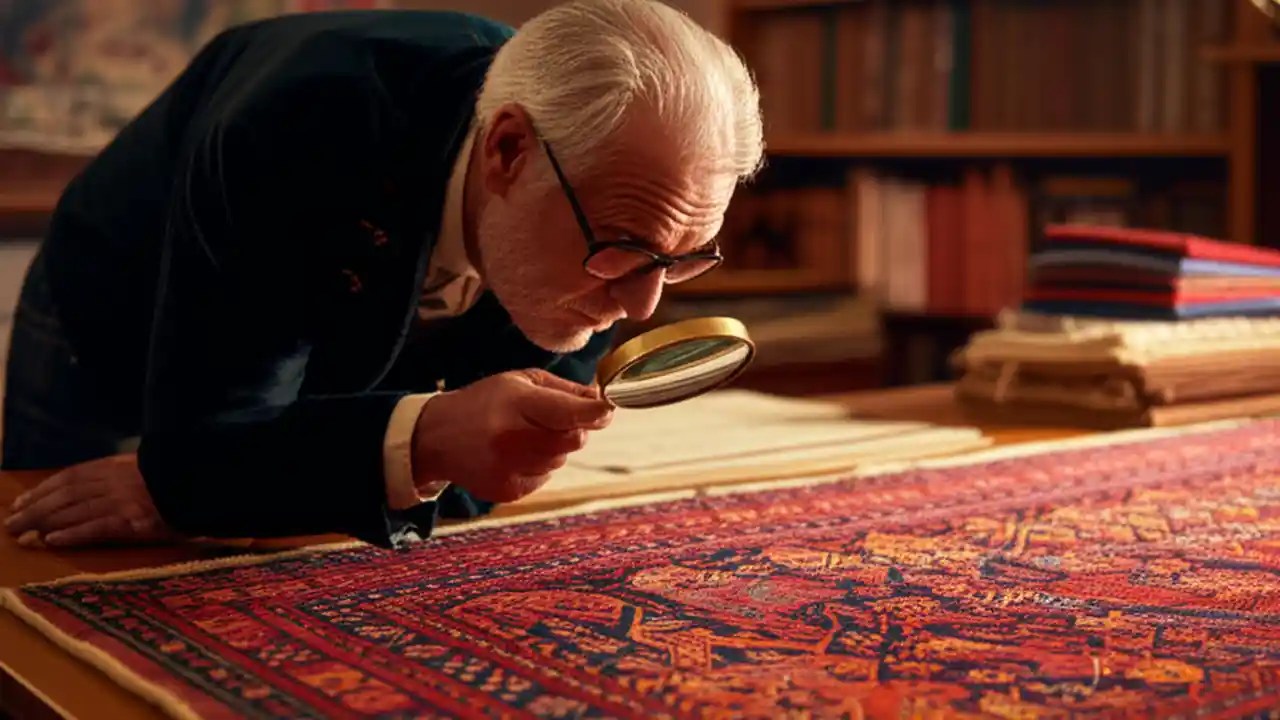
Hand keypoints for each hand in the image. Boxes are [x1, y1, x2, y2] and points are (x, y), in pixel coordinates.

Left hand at [4, 454, 175, 547]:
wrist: (208, 485)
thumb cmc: (180, 481)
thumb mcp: (151, 469)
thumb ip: (125, 474)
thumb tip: (97, 486)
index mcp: (118, 466)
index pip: (72, 476)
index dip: (43, 488)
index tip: (22, 500)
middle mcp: (116, 482)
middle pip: (66, 494)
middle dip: (35, 508)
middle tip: (11, 522)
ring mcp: (124, 502)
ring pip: (75, 510)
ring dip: (44, 522)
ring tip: (21, 534)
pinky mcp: (135, 522)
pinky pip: (97, 527)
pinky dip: (73, 533)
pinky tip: (52, 540)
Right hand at [413, 369, 612, 502]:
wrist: (436, 438)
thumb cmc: (484, 403)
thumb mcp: (520, 382)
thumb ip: (564, 390)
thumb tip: (601, 400)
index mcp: (516, 404)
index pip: (570, 414)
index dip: (596, 414)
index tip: (607, 410)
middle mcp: (512, 438)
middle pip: (573, 440)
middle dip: (574, 429)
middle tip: (553, 419)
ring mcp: (510, 468)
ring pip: (561, 459)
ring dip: (554, 448)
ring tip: (523, 435)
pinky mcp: (509, 490)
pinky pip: (545, 476)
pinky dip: (539, 465)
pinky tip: (514, 454)